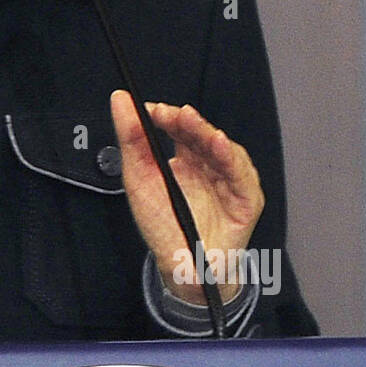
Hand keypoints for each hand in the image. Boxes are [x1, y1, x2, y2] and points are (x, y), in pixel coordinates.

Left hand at [109, 90, 264, 304]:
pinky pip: (240, 176)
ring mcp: (229, 181)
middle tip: (173, 113)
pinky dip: (230, 159)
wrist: (184, 267)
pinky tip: (219, 144)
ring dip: (208, 134)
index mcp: (186, 159)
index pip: (181, 129)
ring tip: (192, 122)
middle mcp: (210, 166)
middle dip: (188, 122)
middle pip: (203, 136)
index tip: (152, 110)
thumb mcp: (139, 178)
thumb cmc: (165, 225)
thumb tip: (119, 98)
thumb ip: (131, 139)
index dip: (169, 116)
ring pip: (224, 150)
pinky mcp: (246, 199)